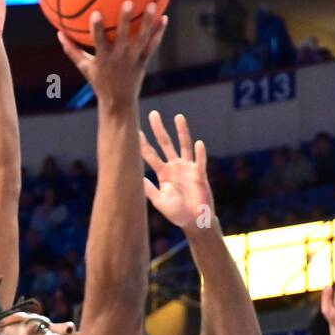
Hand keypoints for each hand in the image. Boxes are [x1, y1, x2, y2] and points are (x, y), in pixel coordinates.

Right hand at [57, 2, 166, 112]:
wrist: (119, 104)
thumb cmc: (100, 82)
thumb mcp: (84, 68)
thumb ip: (72, 50)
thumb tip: (58, 33)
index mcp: (103, 58)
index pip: (98, 41)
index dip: (97, 28)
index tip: (96, 13)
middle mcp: (119, 58)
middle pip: (123, 37)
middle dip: (125, 20)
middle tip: (128, 2)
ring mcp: (132, 60)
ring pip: (141, 39)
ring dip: (148, 22)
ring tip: (153, 4)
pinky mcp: (142, 63)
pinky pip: (152, 46)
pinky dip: (158, 33)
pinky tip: (165, 18)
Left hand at [141, 112, 213, 231]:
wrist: (195, 221)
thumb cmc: (177, 213)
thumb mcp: (160, 202)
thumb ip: (150, 190)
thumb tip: (137, 178)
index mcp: (163, 173)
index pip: (150, 155)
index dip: (143, 144)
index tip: (135, 131)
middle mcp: (174, 167)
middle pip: (166, 144)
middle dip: (159, 129)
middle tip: (153, 114)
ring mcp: (188, 168)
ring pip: (184, 146)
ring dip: (182, 132)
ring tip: (178, 117)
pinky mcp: (199, 174)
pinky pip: (200, 161)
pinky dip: (200, 153)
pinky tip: (198, 143)